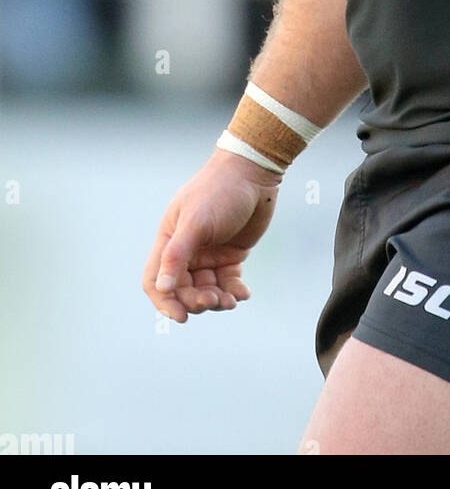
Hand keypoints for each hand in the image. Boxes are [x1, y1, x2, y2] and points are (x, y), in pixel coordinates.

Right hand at [142, 149, 282, 323]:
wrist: (254, 172)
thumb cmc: (220, 191)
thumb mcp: (196, 221)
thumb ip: (177, 254)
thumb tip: (162, 288)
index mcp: (170, 240)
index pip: (156, 280)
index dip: (164, 301)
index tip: (181, 316)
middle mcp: (187, 250)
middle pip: (182, 290)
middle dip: (195, 301)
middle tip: (213, 300)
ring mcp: (209, 254)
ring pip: (206, 289)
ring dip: (216, 300)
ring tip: (231, 299)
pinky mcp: (231, 255)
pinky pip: (227, 282)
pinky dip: (233, 291)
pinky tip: (243, 293)